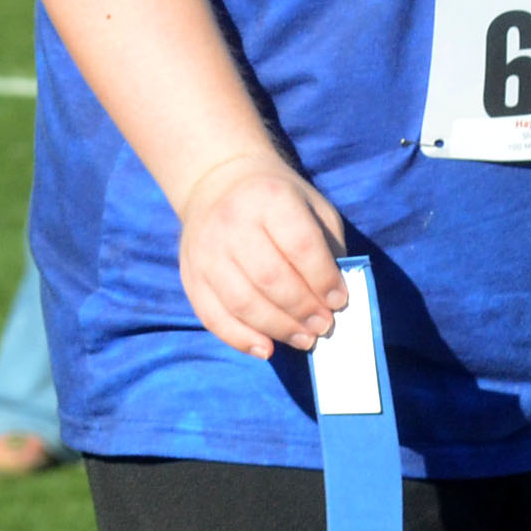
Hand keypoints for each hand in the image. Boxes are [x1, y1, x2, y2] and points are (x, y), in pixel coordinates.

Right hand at [173, 152, 348, 358]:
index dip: (324, 280)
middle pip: (271, 279)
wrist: (218, 182)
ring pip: (242, 302)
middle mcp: (232, 222)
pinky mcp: (191, 274)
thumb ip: (327, 249)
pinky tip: (267, 348)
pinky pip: (213, 316)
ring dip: (279, 328)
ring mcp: (206, 250)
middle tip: (323, 325)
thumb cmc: (277, 201)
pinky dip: (241, 339)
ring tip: (304, 338)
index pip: (300, 246)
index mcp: (270, 198)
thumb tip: (334, 302)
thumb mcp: (312, 207)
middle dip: (304, 310)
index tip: (339, 300)